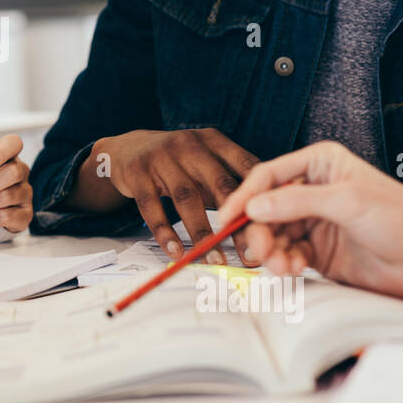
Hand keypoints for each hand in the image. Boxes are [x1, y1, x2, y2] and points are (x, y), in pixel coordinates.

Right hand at [89, 128, 259, 262]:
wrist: (126, 149)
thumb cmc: (176, 162)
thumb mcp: (204, 160)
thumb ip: (230, 180)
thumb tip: (267, 216)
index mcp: (214, 141)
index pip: (246, 167)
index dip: (262, 198)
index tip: (276, 229)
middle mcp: (190, 144)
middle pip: (220, 186)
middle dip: (237, 224)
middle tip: (252, 254)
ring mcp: (161, 157)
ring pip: (187, 199)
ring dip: (202, 234)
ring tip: (214, 261)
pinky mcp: (137, 173)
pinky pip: (152, 207)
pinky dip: (165, 233)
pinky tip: (176, 252)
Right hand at [217, 140, 402, 301]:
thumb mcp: (347, 202)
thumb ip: (296, 203)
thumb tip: (253, 206)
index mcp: (320, 165)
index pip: (267, 177)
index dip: (244, 197)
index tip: (226, 217)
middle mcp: (313, 191)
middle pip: (264, 209)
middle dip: (258, 231)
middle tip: (259, 252)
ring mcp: (316, 223)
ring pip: (273, 235)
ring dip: (271, 252)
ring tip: (281, 266)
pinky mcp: (320, 253)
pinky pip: (287, 256)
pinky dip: (284, 265)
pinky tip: (293, 270)